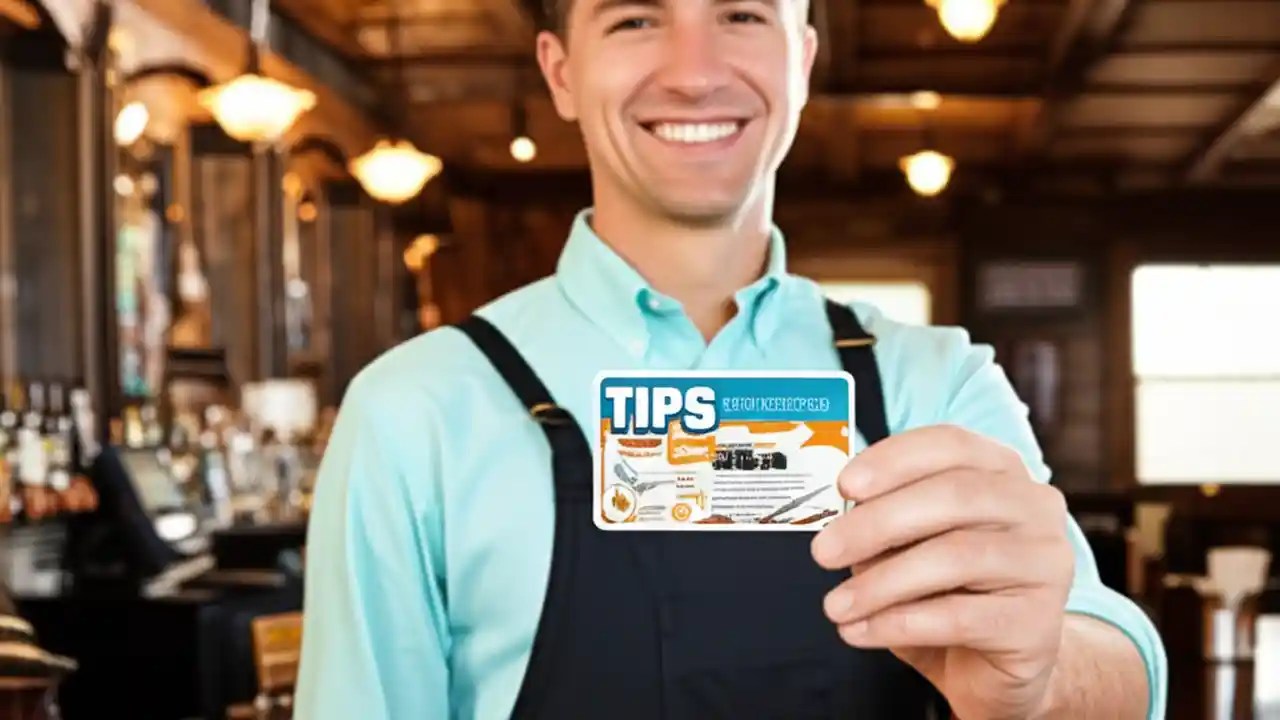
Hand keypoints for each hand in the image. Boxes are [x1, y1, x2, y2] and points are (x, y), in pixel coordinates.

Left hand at [810, 425, 1074, 719]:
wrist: (994, 666)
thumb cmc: (946, 592)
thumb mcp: (909, 546)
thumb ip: (884, 520)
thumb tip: (838, 517)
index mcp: (1002, 472)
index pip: (950, 444)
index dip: (893, 460)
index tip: (844, 486)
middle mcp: (1035, 508)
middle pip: (953, 497)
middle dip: (876, 523)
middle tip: (823, 551)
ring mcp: (1045, 564)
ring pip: (954, 558)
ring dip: (880, 582)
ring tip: (835, 606)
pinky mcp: (1037, 624)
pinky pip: (958, 618)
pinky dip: (897, 623)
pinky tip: (860, 631)